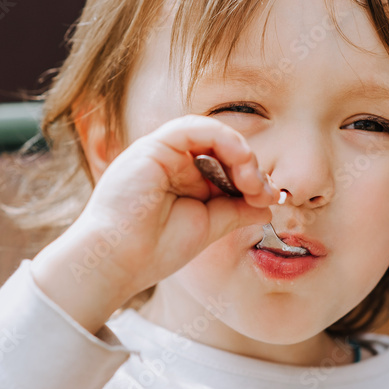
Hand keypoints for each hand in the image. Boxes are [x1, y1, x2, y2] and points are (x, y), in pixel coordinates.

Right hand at [32, 115, 276, 330]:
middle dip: (251, 167)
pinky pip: (193, 127)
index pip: (227, 165)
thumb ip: (236, 211)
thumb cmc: (156, 250)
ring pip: (212, 133)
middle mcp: (173, 162)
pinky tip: (240, 160)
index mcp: (184, 181)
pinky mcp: (153, 146)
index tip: (268, 199)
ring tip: (252, 180)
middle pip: (223, 148)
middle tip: (264, 192)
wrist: (119, 261)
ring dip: (241, 153)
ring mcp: (162, 152)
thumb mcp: (208, 226)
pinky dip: (223, 138)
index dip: (253, 177)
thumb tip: (269, 206)